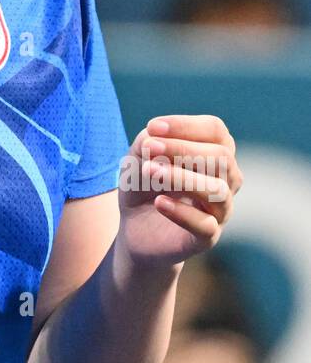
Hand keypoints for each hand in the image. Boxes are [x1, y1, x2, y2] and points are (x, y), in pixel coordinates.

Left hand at [117, 114, 241, 268]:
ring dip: (182, 177)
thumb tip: (155, 138)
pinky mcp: (208, 237)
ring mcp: (221, 209)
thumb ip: (148, 142)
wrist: (135, 227)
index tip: (153, 127)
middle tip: (149, 147)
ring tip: (151, 171)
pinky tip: (159, 202)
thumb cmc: (144, 183)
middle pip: (221, 157)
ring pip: (217, 190)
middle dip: (182, 149)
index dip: (186, 125)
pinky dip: (181, 212)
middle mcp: (226, 179)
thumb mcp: (139, 157)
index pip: (215, 130)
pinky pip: (205, 225)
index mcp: (216, 152)